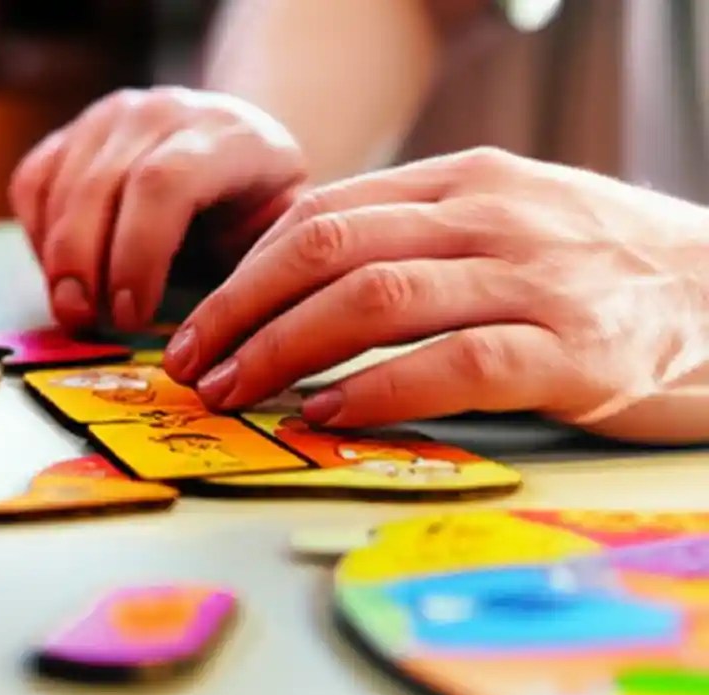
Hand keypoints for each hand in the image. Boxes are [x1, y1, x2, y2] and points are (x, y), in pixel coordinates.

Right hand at [10, 87, 306, 331]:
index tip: (132, 314)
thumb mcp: (280, 240)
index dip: (138, 254)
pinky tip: (61, 274)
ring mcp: (113, 116)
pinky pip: (32, 183)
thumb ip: (249, 275)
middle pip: (101, 186)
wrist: (243, 153)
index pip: (165, 183)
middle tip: (84, 320)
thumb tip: (206, 336)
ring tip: (76, 309)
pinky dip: (36, 236)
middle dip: (83, 264)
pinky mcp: (73, 132)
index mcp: (229, 135)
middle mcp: (165, 113)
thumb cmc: (261, 212)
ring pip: (60, 185)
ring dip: (56, 259)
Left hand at [166, 147, 708, 443]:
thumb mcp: (506, 222)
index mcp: (462, 180)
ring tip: (236, 391)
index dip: (245, 271)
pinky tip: (327, 415)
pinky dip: (378, 392)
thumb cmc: (601, 268)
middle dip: (241, 308)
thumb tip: (302, 280)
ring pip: (376, 299)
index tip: (200, 323)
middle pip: (328, 248)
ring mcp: (534, 278)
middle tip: (193, 364)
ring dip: (286, 349)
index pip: (322, 212)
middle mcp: (490, 215)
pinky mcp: (575, 350)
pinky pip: (454, 366)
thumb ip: (416, 237)